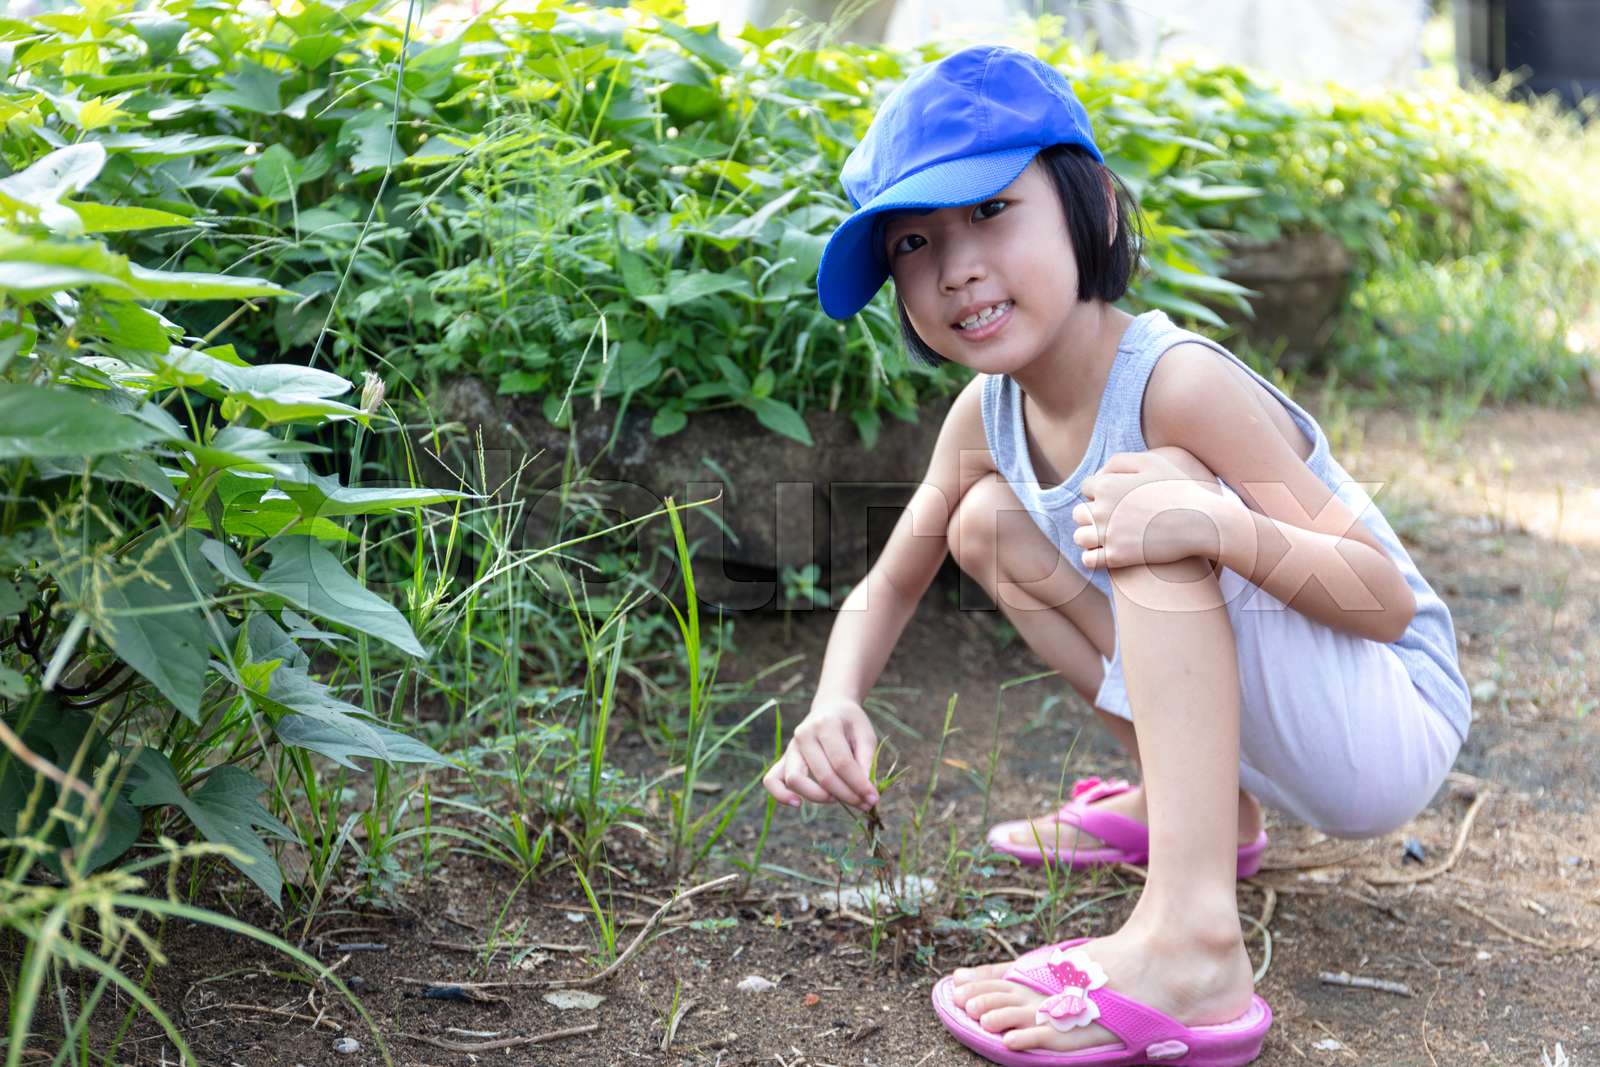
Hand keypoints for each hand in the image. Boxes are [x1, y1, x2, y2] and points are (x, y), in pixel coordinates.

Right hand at [763, 697, 878, 810]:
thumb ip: (866, 762)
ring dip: (819, 798)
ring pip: (796, 780)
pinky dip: (780, 795)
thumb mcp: (866, 735)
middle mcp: (804, 734)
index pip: (842, 763)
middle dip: (846, 795)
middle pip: (823, 775)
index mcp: (826, 724)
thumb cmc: (850, 723)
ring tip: (837, 800)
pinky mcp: (783, 758)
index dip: (859, 785)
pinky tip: (798, 803)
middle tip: (864, 804)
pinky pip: (771, 779)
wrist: (830, 707)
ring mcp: (791, 747)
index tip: (873, 799)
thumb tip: (866, 793)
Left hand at [1073, 450, 1223, 569]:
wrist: (1201, 523)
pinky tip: (1106, 554)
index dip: (1100, 492)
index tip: (1116, 498)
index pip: (1087, 487)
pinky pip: (1088, 560)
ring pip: (1081, 537)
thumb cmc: (1179, 490)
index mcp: (1107, 485)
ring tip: (1106, 537)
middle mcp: (1102, 509)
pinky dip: (1093, 557)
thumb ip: (1121, 461)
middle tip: (1111, 518)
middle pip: (1079, 513)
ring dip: (1090, 537)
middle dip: (1092, 514)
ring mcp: (1108, 535)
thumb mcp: (1153, 462)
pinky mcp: (1117, 557)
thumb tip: (1100, 472)